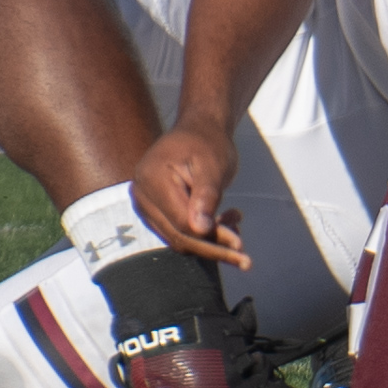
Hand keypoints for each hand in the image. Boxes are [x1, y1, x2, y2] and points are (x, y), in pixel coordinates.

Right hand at [132, 121, 249, 268]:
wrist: (199, 130)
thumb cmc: (208, 142)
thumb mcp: (213, 166)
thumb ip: (206, 197)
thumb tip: (200, 230)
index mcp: (151, 179)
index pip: (180, 223)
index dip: (210, 238)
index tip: (240, 246)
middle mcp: (141, 195)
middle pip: (178, 235)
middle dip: (213, 247)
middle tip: (246, 258)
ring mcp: (146, 205)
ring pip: (179, 238)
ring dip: (211, 240)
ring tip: (237, 221)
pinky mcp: (155, 212)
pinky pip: (179, 232)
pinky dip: (204, 233)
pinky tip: (227, 220)